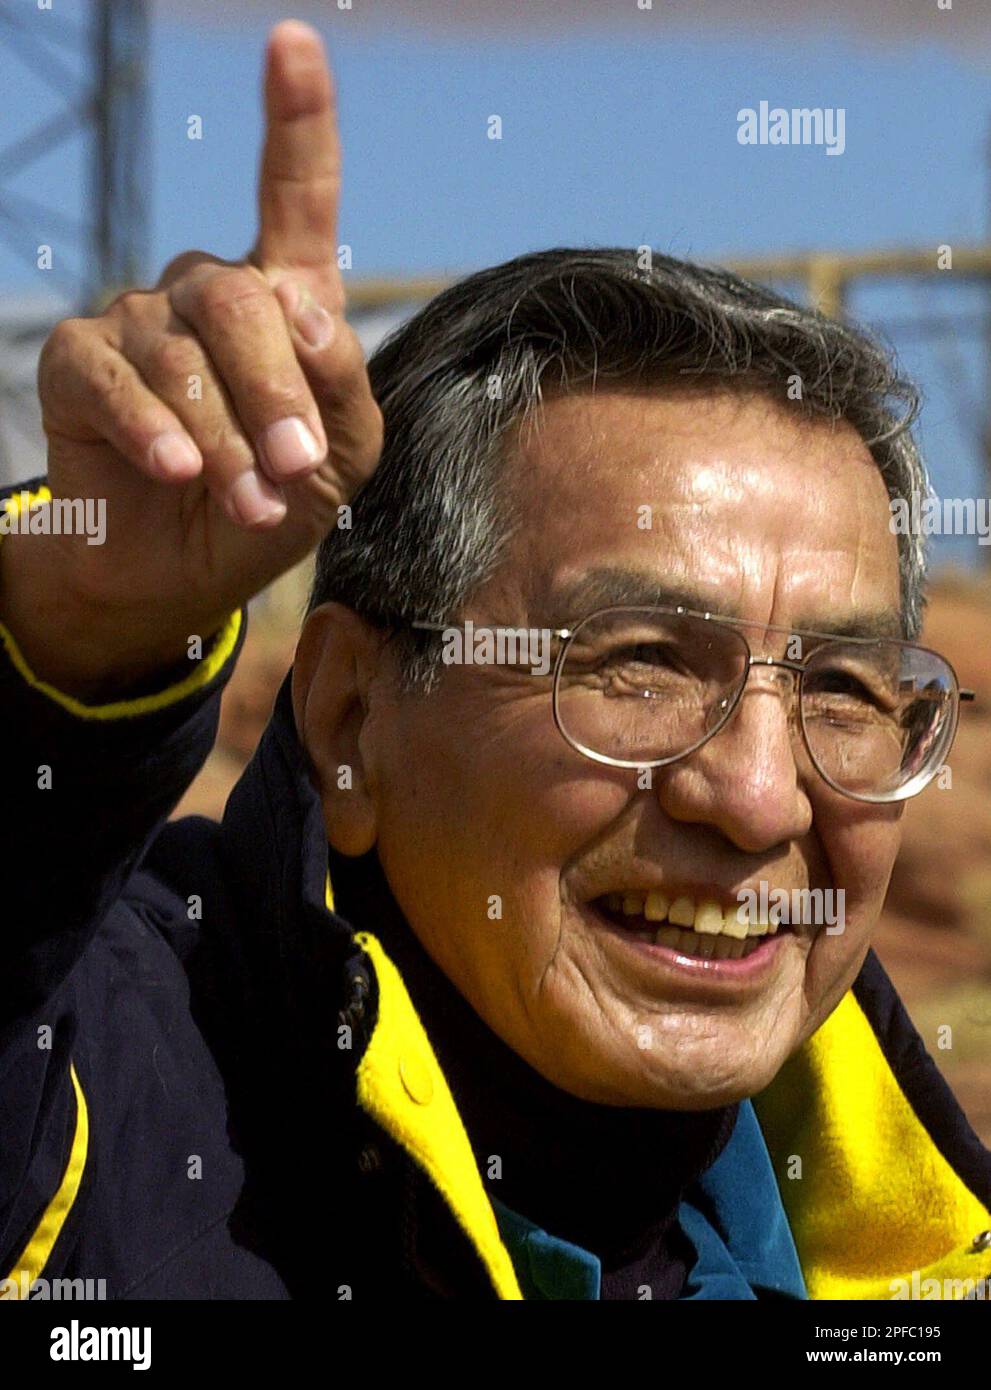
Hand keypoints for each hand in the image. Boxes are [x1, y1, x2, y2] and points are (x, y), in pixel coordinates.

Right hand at [0, 20, 381, 694]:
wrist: (181, 573)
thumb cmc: (271, 503)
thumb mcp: (341, 459)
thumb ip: (343, 389)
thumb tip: (307, 314)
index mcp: (283, 300)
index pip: (292, 195)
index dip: (296, 120)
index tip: (294, 43)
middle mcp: (207, 291)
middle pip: (244, 300)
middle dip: (277, 390)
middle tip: (294, 466)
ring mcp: (138, 319)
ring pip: (184, 353)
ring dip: (226, 437)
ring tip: (246, 502)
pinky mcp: (80, 363)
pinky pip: (116, 380)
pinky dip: (156, 430)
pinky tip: (177, 471)